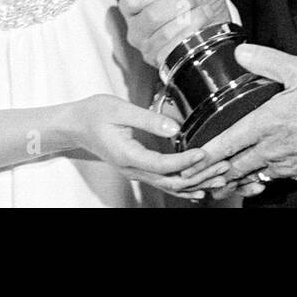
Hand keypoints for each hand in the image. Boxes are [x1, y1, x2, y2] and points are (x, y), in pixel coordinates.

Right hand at [66, 95, 229, 200]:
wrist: (75, 126)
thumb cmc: (94, 114)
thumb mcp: (119, 109)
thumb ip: (147, 118)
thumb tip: (175, 128)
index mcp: (128, 155)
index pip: (162, 164)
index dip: (185, 161)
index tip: (204, 153)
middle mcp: (133, 169)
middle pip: (171, 181)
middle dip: (198, 175)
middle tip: (222, 166)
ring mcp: (135, 172)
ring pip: (169, 185)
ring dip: (195, 182)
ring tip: (218, 177)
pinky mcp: (138, 169)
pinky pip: (163, 183)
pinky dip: (183, 186)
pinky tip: (199, 188)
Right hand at [118, 0, 230, 69]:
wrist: (214, 17)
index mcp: (133, 4)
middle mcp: (136, 27)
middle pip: (152, 16)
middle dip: (182, 3)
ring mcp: (148, 47)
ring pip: (166, 34)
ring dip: (192, 18)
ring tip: (202, 10)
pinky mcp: (163, 62)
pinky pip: (176, 51)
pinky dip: (194, 35)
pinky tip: (202, 27)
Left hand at [183, 45, 296, 190]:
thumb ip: (267, 61)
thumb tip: (240, 52)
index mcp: (268, 124)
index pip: (227, 142)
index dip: (205, 153)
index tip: (189, 158)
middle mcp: (273, 149)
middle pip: (234, 167)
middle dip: (214, 171)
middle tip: (198, 173)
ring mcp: (288, 166)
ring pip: (252, 176)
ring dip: (234, 177)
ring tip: (219, 178)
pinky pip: (273, 179)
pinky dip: (259, 179)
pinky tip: (254, 175)